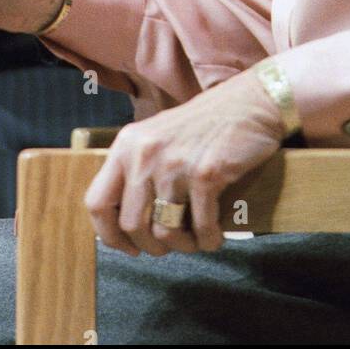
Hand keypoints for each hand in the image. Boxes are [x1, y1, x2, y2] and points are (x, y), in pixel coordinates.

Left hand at [84, 70, 285, 256]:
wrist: (252, 102)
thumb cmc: (206, 125)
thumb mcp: (157, 137)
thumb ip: (137, 169)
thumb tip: (123, 224)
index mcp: (126, 145)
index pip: (97, 203)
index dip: (110, 235)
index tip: (128, 246)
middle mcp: (144, 153)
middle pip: (131, 225)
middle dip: (151, 246)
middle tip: (170, 245)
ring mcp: (175, 164)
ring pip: (165, 232)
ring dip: (183, 246)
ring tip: (195, 240)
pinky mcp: (206, 174)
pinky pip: (200, 227)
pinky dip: (208, 240)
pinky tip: (215, 236)